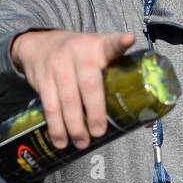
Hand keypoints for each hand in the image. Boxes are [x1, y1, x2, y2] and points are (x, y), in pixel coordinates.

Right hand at [9, 28, 135, 148]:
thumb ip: (117, 79)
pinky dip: (56, 126)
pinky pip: (49, 105)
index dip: (120, 42)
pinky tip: (61, 140)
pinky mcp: (42, 77)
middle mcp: (78, 51)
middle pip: (89, 83)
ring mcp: (58, 63)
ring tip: (83, 143)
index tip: (128, 39)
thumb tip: (144, 121)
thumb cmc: (80, 59)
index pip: (112, 44)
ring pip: (67, 98)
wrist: (39, 44)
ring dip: (75, 125)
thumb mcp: (97, 57)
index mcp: (99, 47)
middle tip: (99, 132)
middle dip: (95, 111)